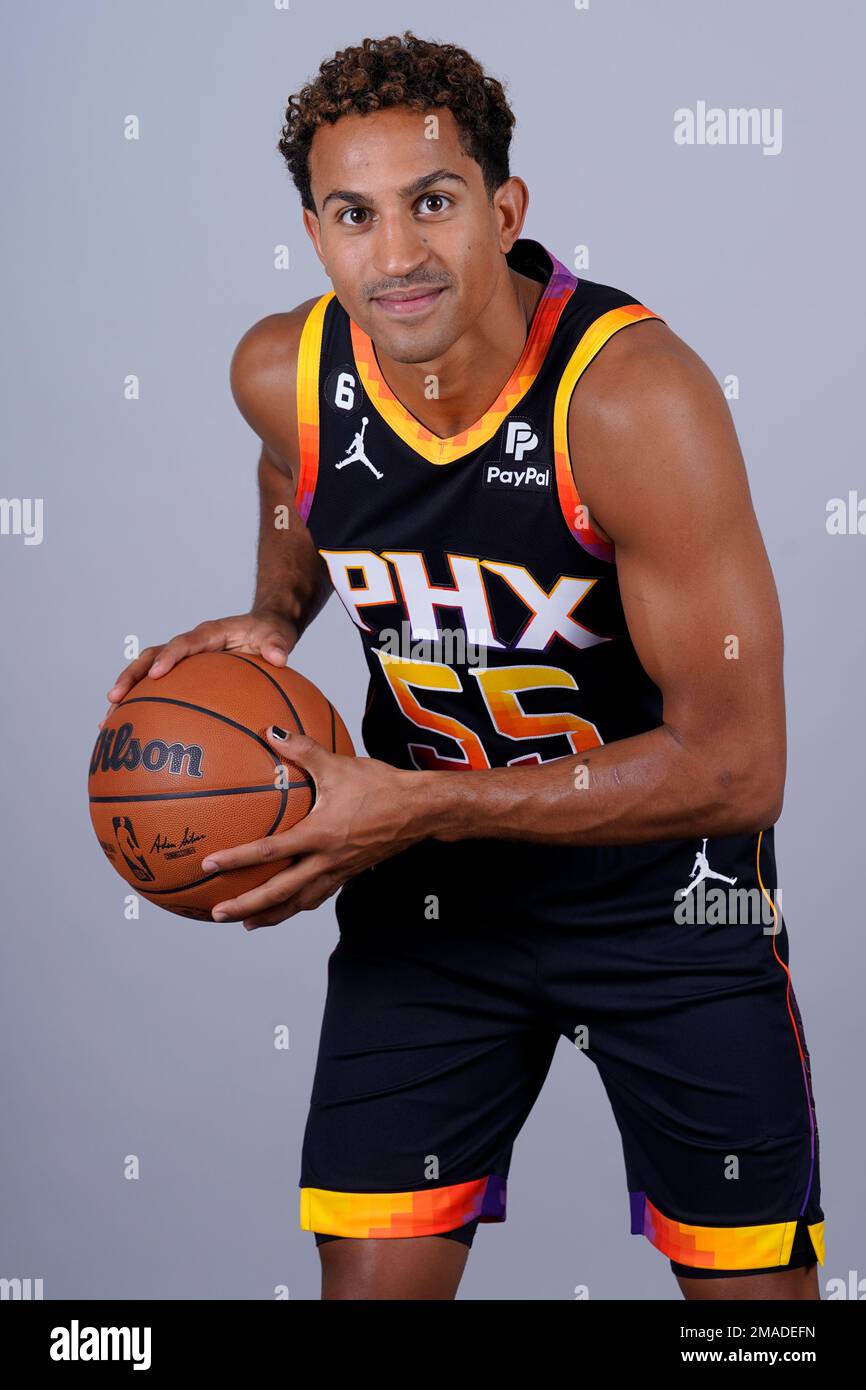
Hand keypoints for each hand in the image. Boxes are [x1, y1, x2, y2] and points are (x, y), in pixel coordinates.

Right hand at [100, 610, 296, 727]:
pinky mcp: (181, 674)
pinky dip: (141, 707)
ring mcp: (181, 660)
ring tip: (107, 721)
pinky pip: (157, 689)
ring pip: (146, 673)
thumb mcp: (277, 635)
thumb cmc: (269, 632)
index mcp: (208, 634)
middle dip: (132, 676)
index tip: (156, 674)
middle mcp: (189, 645)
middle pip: (151, 657)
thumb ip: (277, 644)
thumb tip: (279, 658)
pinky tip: (129, 732)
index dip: (168, 657)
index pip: (183, 643)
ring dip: (127, 694)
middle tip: (114, 698)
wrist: (264, 628)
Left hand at [200, 726, 422, 929]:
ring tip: (246, 923)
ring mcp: (338, 872)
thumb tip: (270, 731)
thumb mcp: (339, 764)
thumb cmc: (383, 786)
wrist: (420, 810)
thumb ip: (302, 749)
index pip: (270, 852)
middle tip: (217, 914)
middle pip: (279, 892)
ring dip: (270, 914)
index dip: (237, 859)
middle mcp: (327, 860)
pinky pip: (316, 896)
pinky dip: (295, 906)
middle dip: (246, 905)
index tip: (209, 865)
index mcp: (320, 835)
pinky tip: (286, 906)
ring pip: (298, 902)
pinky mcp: (348, 875)